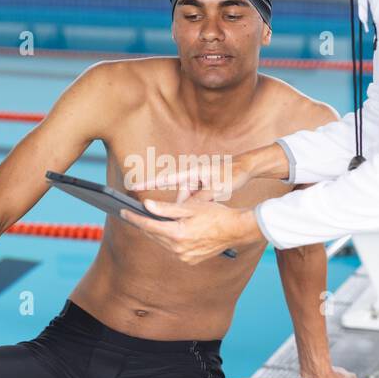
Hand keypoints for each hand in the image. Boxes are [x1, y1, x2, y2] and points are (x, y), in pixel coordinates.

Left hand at [119, 191, 262, 263]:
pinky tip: (169, 230)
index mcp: (177, 234)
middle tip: (132, 214)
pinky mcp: (190, 260)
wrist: (236, 230)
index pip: (148, 226)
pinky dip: (169, 239)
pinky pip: (173, 249)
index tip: (123, 212)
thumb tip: (146, 205)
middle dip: (144, 224)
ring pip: (162, 242)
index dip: (134, 218)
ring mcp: (184, 257)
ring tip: (149, 220)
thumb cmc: (215, 214)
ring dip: (156, 232)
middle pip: (153, 235)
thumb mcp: (190, 206)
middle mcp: (178, 249)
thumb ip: (166, 208)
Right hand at [125, 146, 268, 203]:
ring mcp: (195, 183)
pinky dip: (199, 207)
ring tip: (213, 202)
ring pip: (188, 202)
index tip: (134, 185)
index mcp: (191, 172)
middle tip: (200, 209)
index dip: (149, 182)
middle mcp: (190, 177)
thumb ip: (199, 199)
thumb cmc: (231, 174)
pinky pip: (194, 201)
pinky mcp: (200, 188)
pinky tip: (211, 207)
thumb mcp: (217, 189)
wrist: (244, 168)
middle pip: (179, 197)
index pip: (166, 179)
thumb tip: (185, 210)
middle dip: (186, 207)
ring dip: (196, 208)